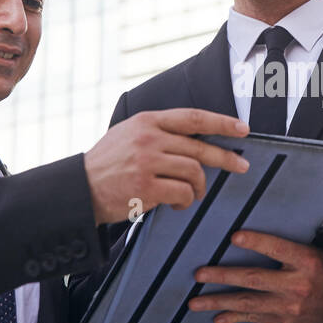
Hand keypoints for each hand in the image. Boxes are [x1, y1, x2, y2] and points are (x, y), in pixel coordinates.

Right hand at [84, 108, 249, 224]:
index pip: (193, 118)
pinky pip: (182, 194)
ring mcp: (147, 162)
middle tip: (242, 165)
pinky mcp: (146, 187)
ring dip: (199, 187)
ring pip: (194, 172)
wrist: (80, 188)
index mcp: (147, 121)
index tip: (242, 128)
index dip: (222, 122)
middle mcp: (149, 138)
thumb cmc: (108, 163)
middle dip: (227, 158)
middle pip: (200, 148)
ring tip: (193, 193)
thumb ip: (159, 131)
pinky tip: (177, 204)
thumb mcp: (129, 133)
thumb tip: (196, 137)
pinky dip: (185, 201)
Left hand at [189, 230, 322, 322]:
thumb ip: (293, 247)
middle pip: (254, 279)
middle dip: (223, 276)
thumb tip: (260, 231)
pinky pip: (253, 318)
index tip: (235, 236)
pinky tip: (217, 317)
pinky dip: (233, 318)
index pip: (279, 248)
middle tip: (199, 274)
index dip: (257, 242)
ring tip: (195, 302)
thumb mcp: (320, 255)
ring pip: (248, 303)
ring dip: (219, 301)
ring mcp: (288, 306)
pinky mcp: (282, 321)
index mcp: (308, 262)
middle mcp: (296, 285)